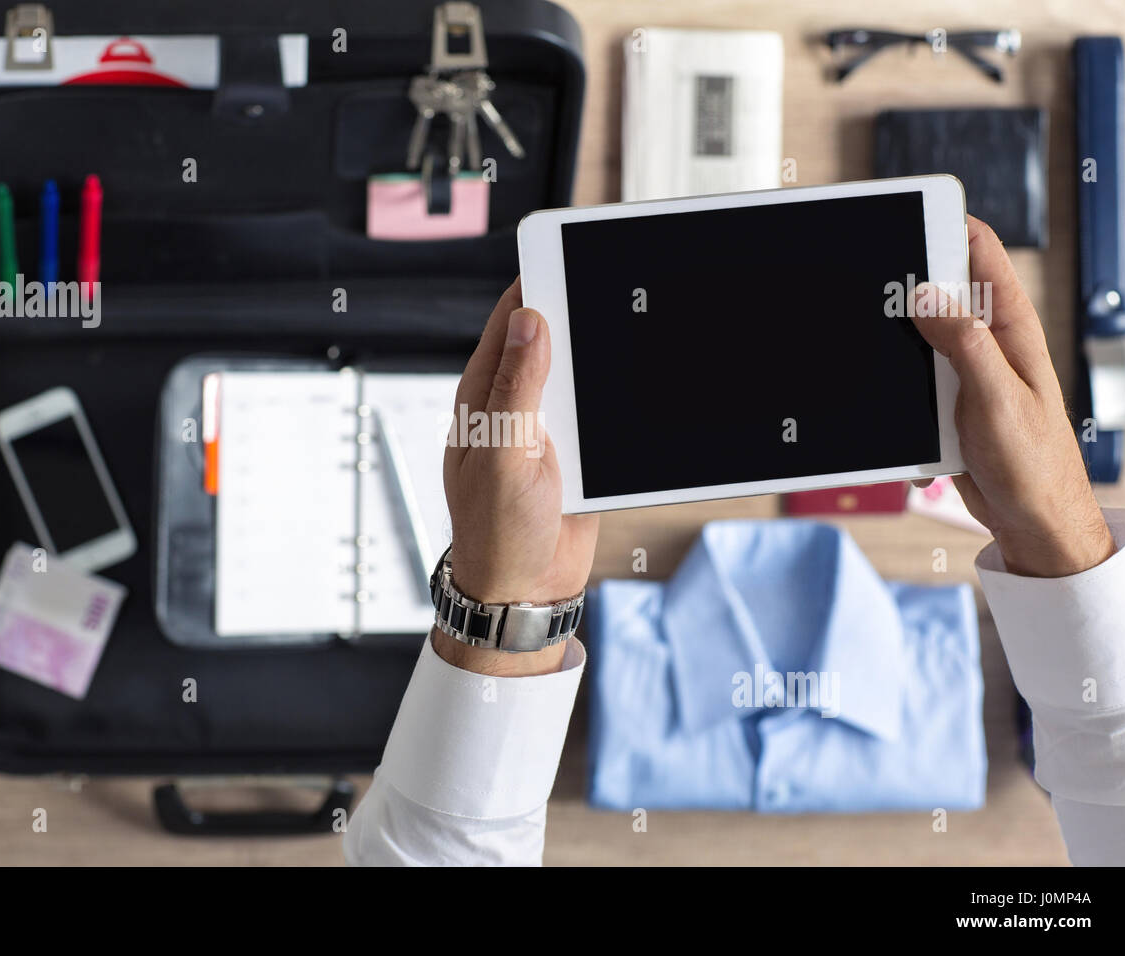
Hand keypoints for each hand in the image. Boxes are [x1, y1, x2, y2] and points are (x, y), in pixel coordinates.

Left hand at [437, 279, 599, 672]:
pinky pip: (602, 410)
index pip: (511, 320)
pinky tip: (641, 379)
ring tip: (638, 316)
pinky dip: (619, 395)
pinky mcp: (578, 450)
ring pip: (582, 371)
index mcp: (483, 395)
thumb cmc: (495, 533)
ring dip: (604, 353)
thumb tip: (531, 322)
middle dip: (580, 307)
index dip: (537, 280)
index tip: (570, 247)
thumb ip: (517, 390)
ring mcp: (548, 426)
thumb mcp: (503, 457)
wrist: (524, 592)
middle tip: (619, 275)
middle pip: (552, 337)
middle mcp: (514, 404)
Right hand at [909, 216, 1113, 576]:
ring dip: (895, 344)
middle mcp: (988, 341)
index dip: (944, 224)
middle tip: (871, 289)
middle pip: (938, 287)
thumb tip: (924, 294)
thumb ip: (963, 341)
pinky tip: (893, 403)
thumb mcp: (997, 396)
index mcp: (1011, 327)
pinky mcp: (947, 401)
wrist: (1032, 519)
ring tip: (880, 353)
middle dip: (903, 283)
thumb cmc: (1033, 463)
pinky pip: (910, 380)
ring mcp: (966, 370)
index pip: (979, 250)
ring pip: (916, 335)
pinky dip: (895, 387)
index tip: (905, 215)